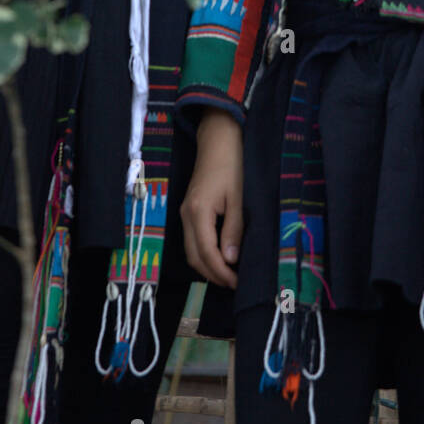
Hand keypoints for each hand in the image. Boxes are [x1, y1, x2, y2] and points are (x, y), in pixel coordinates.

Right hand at [180, 109, 243, 288]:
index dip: (221, 272)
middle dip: (213, 274)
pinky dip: (204, 253)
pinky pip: (192, 240)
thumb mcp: (238, 198)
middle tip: (234, 284)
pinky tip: (219, 256)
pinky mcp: (188, 209)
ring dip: (207, 266)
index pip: (207, 254)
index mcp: (198, 212)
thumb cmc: (232, 165)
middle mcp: (186, 215)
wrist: (218, 139)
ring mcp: (185, 212)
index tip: (238, 283)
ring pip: (191, 250)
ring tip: (228, 275)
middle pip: (194, 257)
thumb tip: (231, 260)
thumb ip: (233, 229)